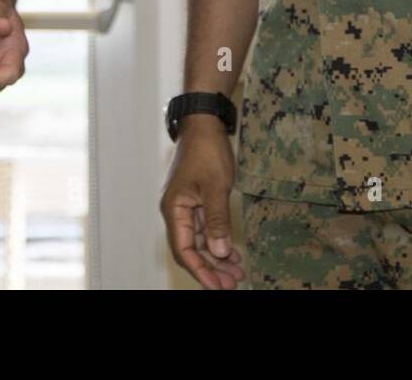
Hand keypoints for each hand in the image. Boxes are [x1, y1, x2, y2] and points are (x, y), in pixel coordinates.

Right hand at [160, 115, 244, 289]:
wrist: (204, 123)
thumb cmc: (207, 151)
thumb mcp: (215, 187)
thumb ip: (216, 221)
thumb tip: (220, 252)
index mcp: (174, 209)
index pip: (184, 250)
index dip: (201, 270)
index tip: (218, 286)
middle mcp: (176, 211)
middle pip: (191, 249)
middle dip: (211, 267)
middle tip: (233, 283)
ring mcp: (186, 206)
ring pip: (199, 240)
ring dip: (216, 256)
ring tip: (237, 271)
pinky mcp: (196, 200)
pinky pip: (204, 228)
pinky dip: (217, 240)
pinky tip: (232, 251)